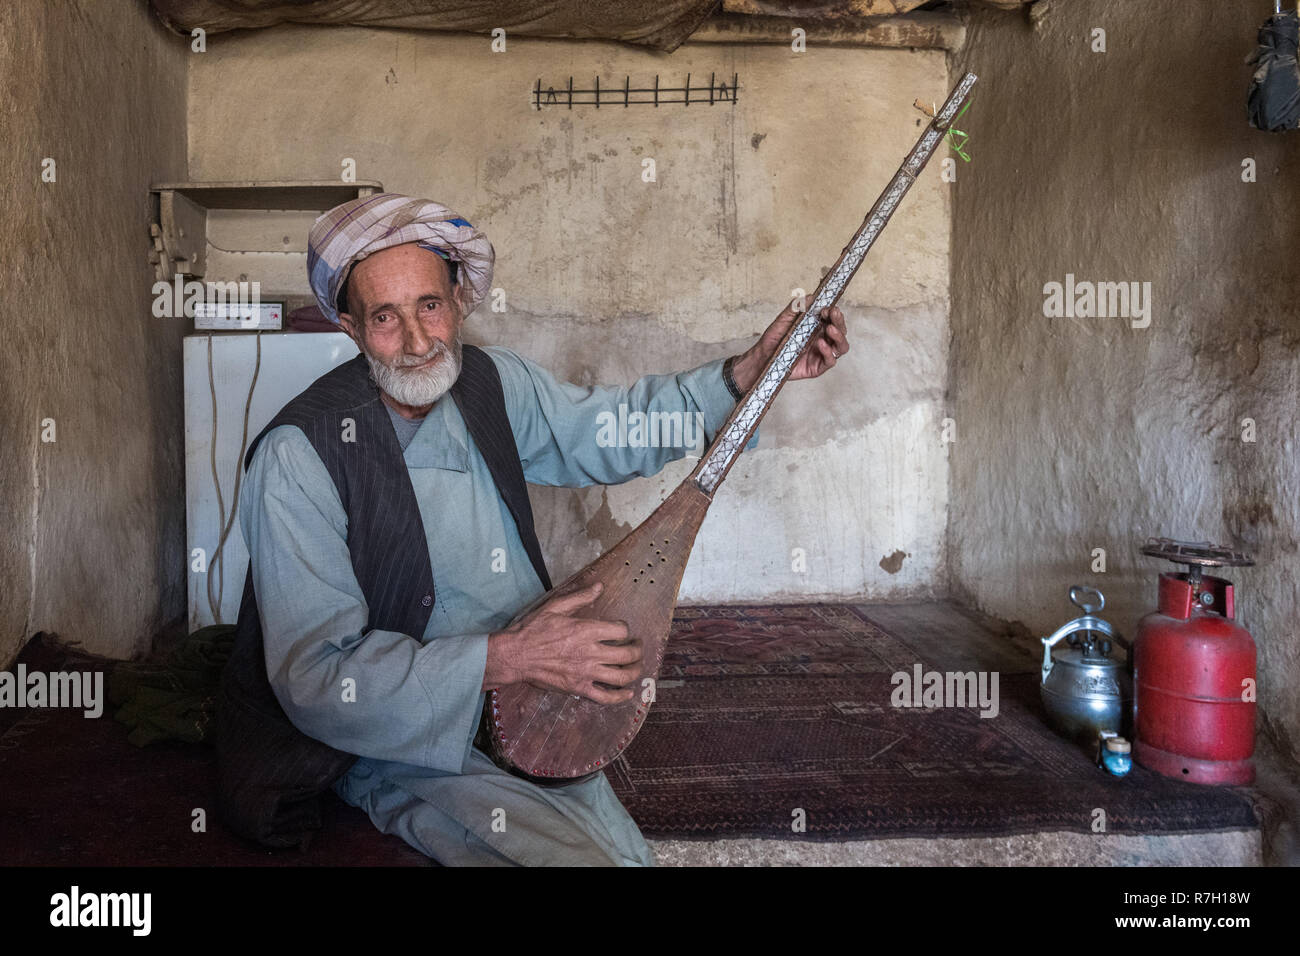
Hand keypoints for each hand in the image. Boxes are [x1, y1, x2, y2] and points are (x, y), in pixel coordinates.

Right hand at [484, 582, 642, 704]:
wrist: (516, 655)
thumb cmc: (534, 629)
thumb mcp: (556, 606)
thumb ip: (581, 597)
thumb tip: (600, 586)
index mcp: (586, 630)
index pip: (620, 630)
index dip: (624, 629)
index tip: (621, 630)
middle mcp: (590, 653)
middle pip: (627, 654)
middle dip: (637, 650)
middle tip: (637, 647)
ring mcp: (586, 673)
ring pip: (622, 677)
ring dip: (635, 672)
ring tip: (637, 666)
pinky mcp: (579, 689)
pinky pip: (606, 697)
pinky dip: (621, 697)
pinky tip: (628, 693)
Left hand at [729, 301, 848, 392]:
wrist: (763, 356)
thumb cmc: (774, 338)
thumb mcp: (784, 319)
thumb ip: (796, 307)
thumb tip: (811, 296)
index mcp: (817, 327)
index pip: (833, 319)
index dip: (834, 313)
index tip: (828, 308)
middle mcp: (823, 339)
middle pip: (840, 331)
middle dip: (839, 321)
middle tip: (833, 314)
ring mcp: (821, 354)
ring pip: (841, 347)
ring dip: (839, 337)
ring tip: (830, 329)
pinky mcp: (817, 367)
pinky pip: (830, 361)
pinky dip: (828, 353)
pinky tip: (821, 344)